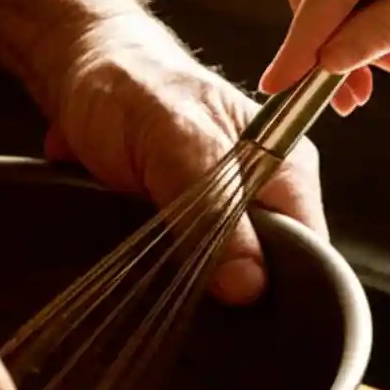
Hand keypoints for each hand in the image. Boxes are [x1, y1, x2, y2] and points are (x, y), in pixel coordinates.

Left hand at [43, 16, 326, 304]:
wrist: (80, 76)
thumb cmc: (132, 90)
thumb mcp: (177, 139)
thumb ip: (215, 206)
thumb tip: (250, 284)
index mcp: (285, 166)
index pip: (309, 248)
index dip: (281, 286)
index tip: (241, 313)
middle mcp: (261, 193)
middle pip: (267, 271)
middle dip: (231, 294)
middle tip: (186, 299)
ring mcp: (221, 214)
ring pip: (222, 278)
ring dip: (187, 287)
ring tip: (157, 286)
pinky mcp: (181, 229)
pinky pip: (183, 271)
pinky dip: (159, 275)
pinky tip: (140, 278)